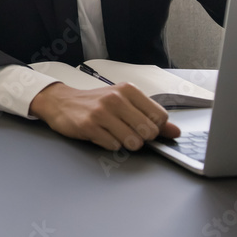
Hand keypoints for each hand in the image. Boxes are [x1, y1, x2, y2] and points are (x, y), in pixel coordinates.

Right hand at [29, 82, 180, 150]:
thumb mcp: (123, 103)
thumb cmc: (94, 103)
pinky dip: (109, 144)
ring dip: (125, 143)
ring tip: (113, 133)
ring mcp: (101, 112)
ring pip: (133, 142)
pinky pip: (114, 146)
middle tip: (126, 131)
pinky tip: (100, 134)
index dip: (154, 127)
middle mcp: (115, 98)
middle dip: (141, 138)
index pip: (160, 117)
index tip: (142, 125)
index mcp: (128, 90)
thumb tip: (176, 132)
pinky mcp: (89, 125)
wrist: (60, 102)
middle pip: (149, 131)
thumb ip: (150, 117)